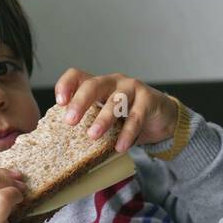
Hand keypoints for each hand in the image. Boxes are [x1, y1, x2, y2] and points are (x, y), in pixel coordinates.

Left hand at [54, 68, 178, 152]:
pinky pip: (136, 116)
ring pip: (115, 101)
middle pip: (93, 85)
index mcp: (99, 85)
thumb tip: (67, 144)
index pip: (78, 76)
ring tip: (93, 135)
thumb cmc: (129, 118)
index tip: (59, 102)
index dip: (66, 85)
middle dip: (80, 102)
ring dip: (103, 119)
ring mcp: (132, 88)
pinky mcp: (148, 99)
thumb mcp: (108, 118)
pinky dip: (127, 133)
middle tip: (70, 121)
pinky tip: (120, 146)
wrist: (163, 119)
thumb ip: (92, 123)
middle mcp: (113, 82)